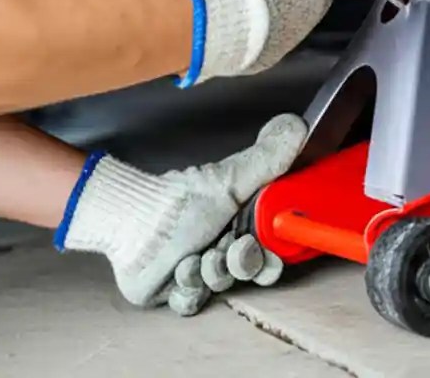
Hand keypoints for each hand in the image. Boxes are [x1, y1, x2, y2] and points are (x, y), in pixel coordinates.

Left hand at [55, 114, 306, 308]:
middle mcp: (220, 248)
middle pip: (247, 272)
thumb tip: (297, 125)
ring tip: (193, 255)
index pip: (269, 253)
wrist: (133, 219)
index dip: (271, 260)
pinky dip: (185, 290)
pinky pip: (190, 303)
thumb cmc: (179, 200)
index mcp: (238, 225)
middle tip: (229, 250)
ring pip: (219, 286)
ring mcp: (197, 271)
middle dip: (240, 263)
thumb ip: (267, 160)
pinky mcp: (173, 291)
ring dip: (209, 271)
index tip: (269, 254)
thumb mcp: (229, 180)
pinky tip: (177, 273)